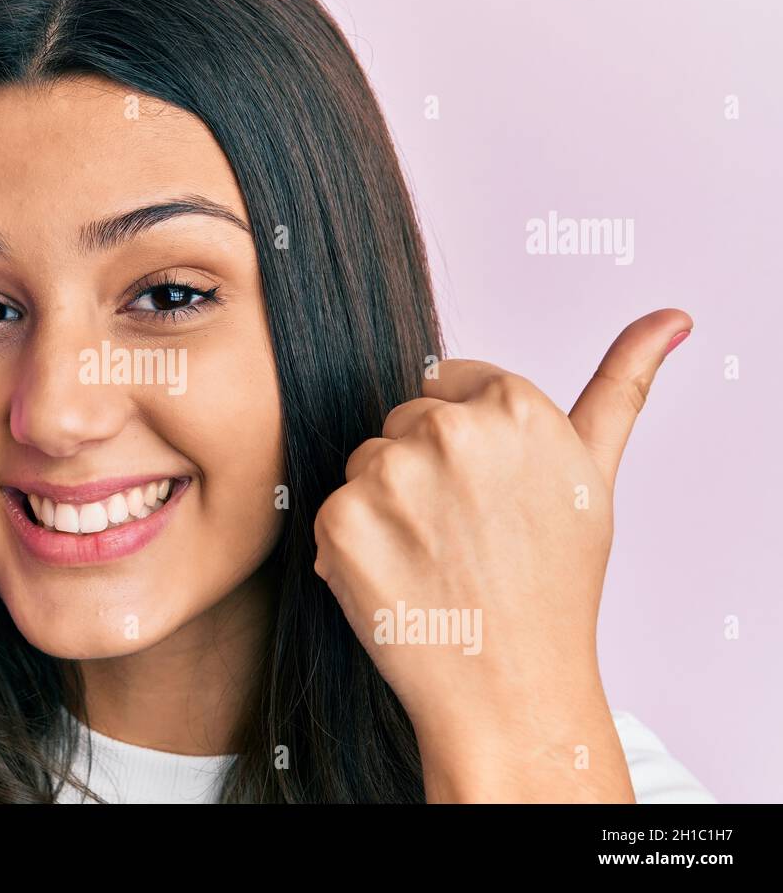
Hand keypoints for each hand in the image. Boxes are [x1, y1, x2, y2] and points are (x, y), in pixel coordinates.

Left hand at [312, 308, 692, 800]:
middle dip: (422, 468)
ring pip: (366, 463)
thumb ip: (620, 387)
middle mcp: (449, 429)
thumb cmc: (554, 583)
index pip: (447, 382)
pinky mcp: (342, 518)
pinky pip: (335, 510)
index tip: (479, 490)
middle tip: (463, 534)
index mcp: (511, 405)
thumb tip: (671, 319)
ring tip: (433, 559)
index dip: (460, 438)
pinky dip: (353, 545)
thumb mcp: (595, 475)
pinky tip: (397, 580)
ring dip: (384, 504)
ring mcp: (391, 474)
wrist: (510, 686)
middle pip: (402, 421)